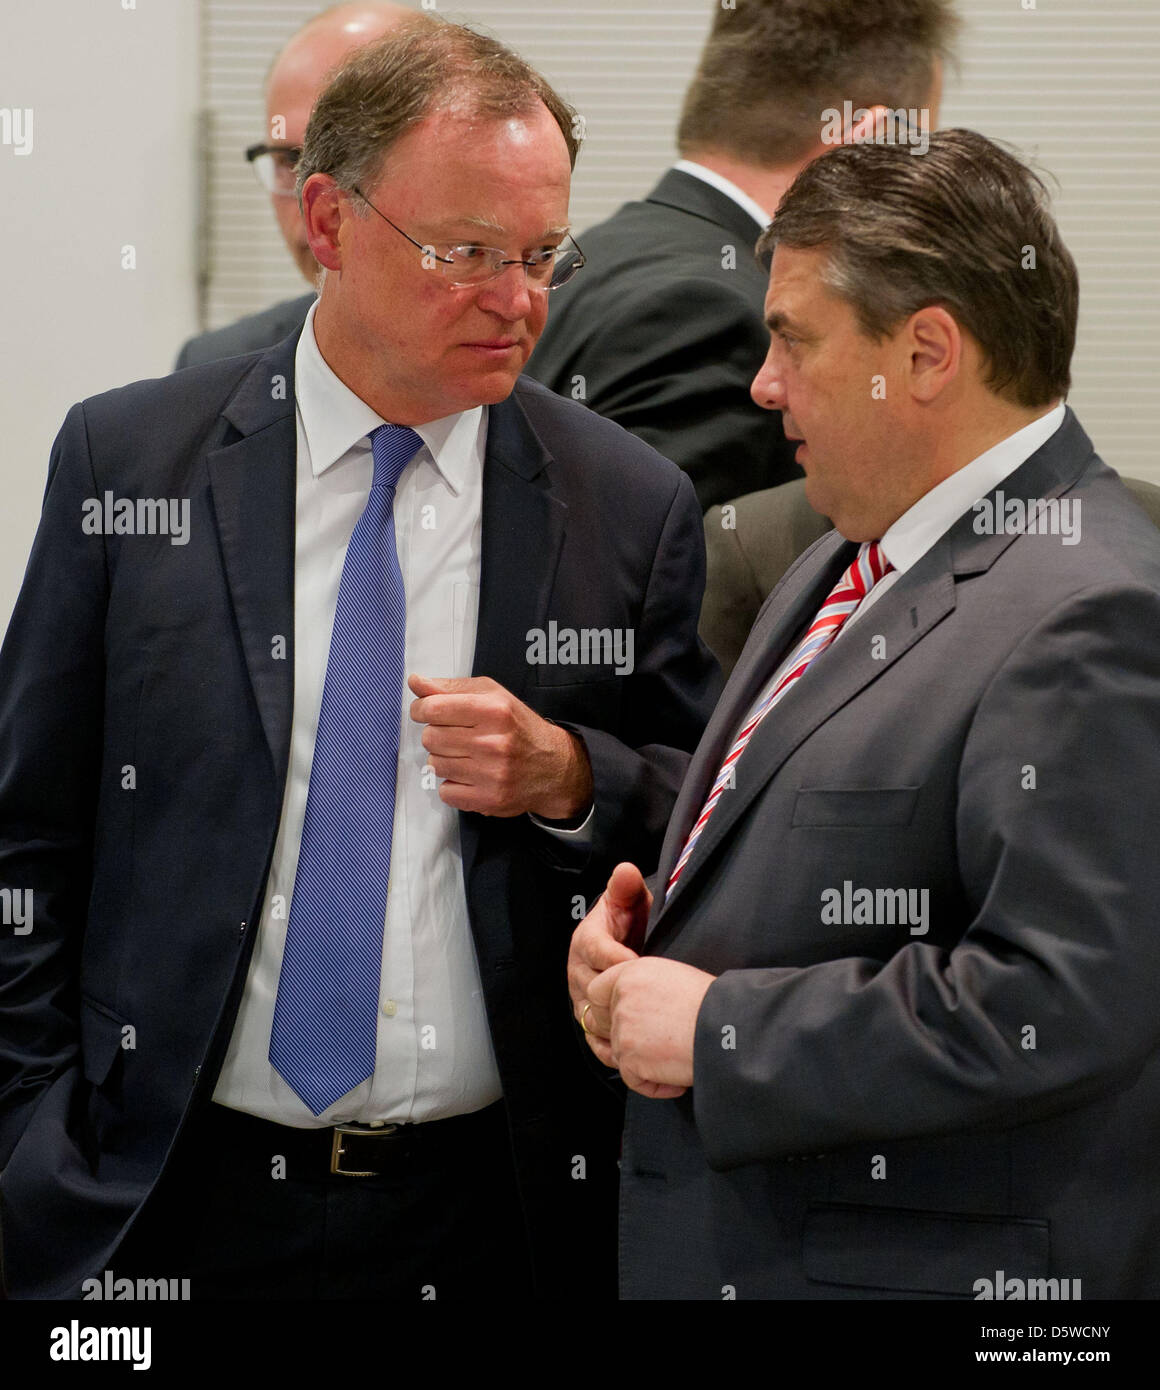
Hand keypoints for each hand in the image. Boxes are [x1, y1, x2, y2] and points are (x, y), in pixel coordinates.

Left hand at [409, 674, 592, 817]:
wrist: (553, 767)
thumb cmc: (518, 727)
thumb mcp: (492, 696)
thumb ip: (451, 688)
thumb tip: (416, 682)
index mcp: (494, 710)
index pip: (433, 708)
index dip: (421, 709)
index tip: (426, 712)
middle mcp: (493, 742)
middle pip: (430, 738)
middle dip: (437, 735)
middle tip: (455, 736)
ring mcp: (492, 774)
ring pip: (434, 765)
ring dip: (444, 760)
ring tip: (466, 756)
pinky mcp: (489, 799)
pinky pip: (445, 792)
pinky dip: (452, 785)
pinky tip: (470, 776)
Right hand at [568, 863, 651, 1066]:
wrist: (626, 946)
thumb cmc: (631, 922)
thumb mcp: (630, 900)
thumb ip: (627, 887)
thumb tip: (626, 871)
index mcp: (585, 941)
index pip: (596, 951)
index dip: (618, 958)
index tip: (640, 962)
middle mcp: (578, 972)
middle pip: (594, 986)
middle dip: (621, 991)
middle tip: (651, 995)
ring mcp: (582, 1000)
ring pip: (595, 1017)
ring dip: (619, 1020)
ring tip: (648, 1021)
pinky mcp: (590, 1024)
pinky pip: (597, 1042)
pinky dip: (615, 1047)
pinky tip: (639, 1046)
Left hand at [588, 956, 715, 1099]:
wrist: (727, 1027)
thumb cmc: (713, 1003)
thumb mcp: (672, 977)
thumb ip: (642, 987)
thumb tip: (632, 1008)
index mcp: (631, 972)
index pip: (596, 991)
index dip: (605, 1007)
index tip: (623, 1019)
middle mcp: (621, 997)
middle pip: (602, 1024)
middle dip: (624, 1038)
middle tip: (656, 1045)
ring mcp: (623, 1029)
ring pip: (619, 1053)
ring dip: (644, 1063)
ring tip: (676, 1060)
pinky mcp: (630, 1058)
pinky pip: (632, 1080)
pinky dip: (654, 1086)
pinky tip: (677, 1081)